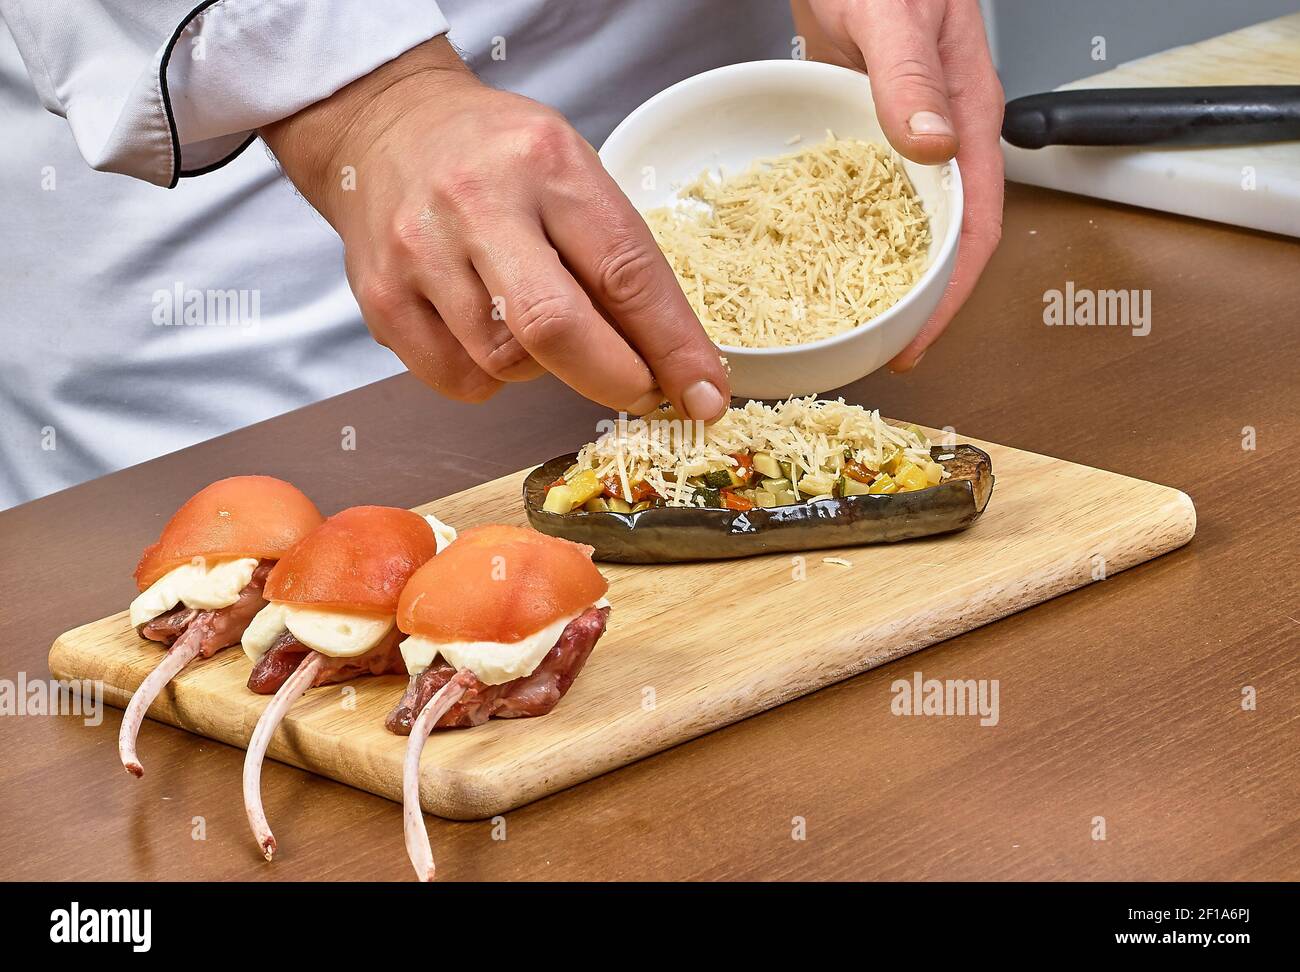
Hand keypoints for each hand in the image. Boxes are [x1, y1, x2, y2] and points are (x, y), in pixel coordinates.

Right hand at [261, 38, 729, 419]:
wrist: (386, 127)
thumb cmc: (498, 157)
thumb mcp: (571, 175)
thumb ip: (618, 260)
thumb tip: (674, 362)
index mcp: (546, 163)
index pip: (625, 272)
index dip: (673, 346)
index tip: (705, 395)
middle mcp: (478, 204)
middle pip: (556, 328)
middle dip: (615, 379)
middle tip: (642, 392)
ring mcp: (421, 253)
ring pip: (506, 364)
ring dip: (543, 368)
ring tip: (536, 323)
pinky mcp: (382, 298)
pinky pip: (456, 380)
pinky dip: (488, 377)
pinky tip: (486, 332)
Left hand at [796, 0, 1004, 370]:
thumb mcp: (893, 13)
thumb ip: (911, 76)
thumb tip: (932, 146)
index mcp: (969, 115)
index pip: (976, 226)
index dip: (952, 292)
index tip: (921, 340)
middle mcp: (943, 134)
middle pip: (947, 239)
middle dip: (923, 302)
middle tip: (887, 350)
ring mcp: (907, 134)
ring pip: (909, 223)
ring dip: (890, 275)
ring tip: (859, 322)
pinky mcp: (871, 127)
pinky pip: (870, 196)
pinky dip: (853, 234)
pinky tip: (823, 256)